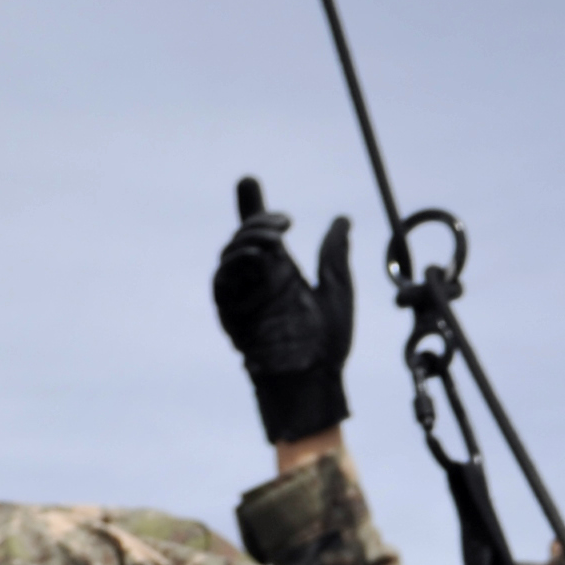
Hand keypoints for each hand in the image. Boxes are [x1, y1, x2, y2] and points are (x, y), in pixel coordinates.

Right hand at [214, 178, 355, 444]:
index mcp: (280, 273)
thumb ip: (333, 255)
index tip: (251, 182)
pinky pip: (222, 284)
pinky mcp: (232, 316)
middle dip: (256, 221)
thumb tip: (343, 219)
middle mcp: (257, 282)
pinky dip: (234, 265)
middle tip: (284, 223)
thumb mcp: (337, 290)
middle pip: (242, 240)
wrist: (315, 383)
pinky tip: (257, 257)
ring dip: (247, 239)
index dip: (251, 207)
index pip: (259, 234)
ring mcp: (242, 298)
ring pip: (229, 257)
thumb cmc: (328, 346)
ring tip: (276, 238)